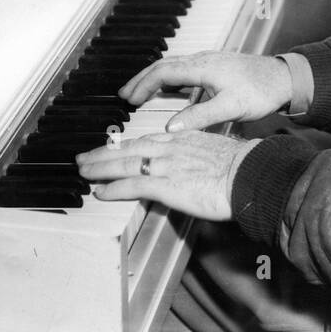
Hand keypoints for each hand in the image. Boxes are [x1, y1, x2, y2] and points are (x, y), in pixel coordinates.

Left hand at [77, 129, 258, 220]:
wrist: (248, 173)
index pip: (144, 141)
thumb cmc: (240, 166)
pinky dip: (114, 188)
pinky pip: (133, 185)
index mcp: (181, 139)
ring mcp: (166, 166)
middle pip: (128, 149)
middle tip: (82, 158)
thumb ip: (194, 156)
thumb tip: (188, 167)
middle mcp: (169, 148)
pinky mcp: (166, 185)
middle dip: (102, 154)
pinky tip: (101, 192)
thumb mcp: (213, 152)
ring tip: (83, 172)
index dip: (122, 146)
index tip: (108, 148)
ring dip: (100, 168)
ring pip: (125, 164)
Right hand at [120, 51, 293, 131]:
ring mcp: (209, 62)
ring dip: (155, 78)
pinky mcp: (216, 67)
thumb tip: (171, 128)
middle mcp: (203, 60)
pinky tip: (169, 91)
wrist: (285, 78)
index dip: (143, 85)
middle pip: (164, 66)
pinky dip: (170, 79)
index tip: (128, 99)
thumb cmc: (261, 91)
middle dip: (142, 79)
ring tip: (139, 93)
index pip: (163, 72)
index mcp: (202, 67)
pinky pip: (185, 70)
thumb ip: (200, 117)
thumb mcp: (231, 107)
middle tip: (124, 95)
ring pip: (174, 66)